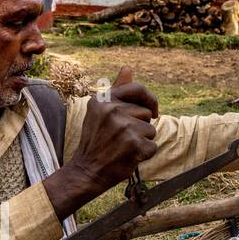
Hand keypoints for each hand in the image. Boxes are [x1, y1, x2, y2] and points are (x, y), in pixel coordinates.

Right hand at [44, 66, 159, 219]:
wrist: (85, 171)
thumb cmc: (94, 141)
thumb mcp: (99, 112)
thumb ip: (115, 90)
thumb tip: (127, 68)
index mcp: (103, 99)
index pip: (138, 88)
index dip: (149, 99)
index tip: (153, 111)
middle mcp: (112, 110)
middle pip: (146, 113)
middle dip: (140, 126)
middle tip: (121, 138)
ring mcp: (124, 128)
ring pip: (151, 130)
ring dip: (142, 141)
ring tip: (123, 148)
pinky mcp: (134, 145)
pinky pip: (152, 147)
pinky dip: (144, 155)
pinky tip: (127, 157)